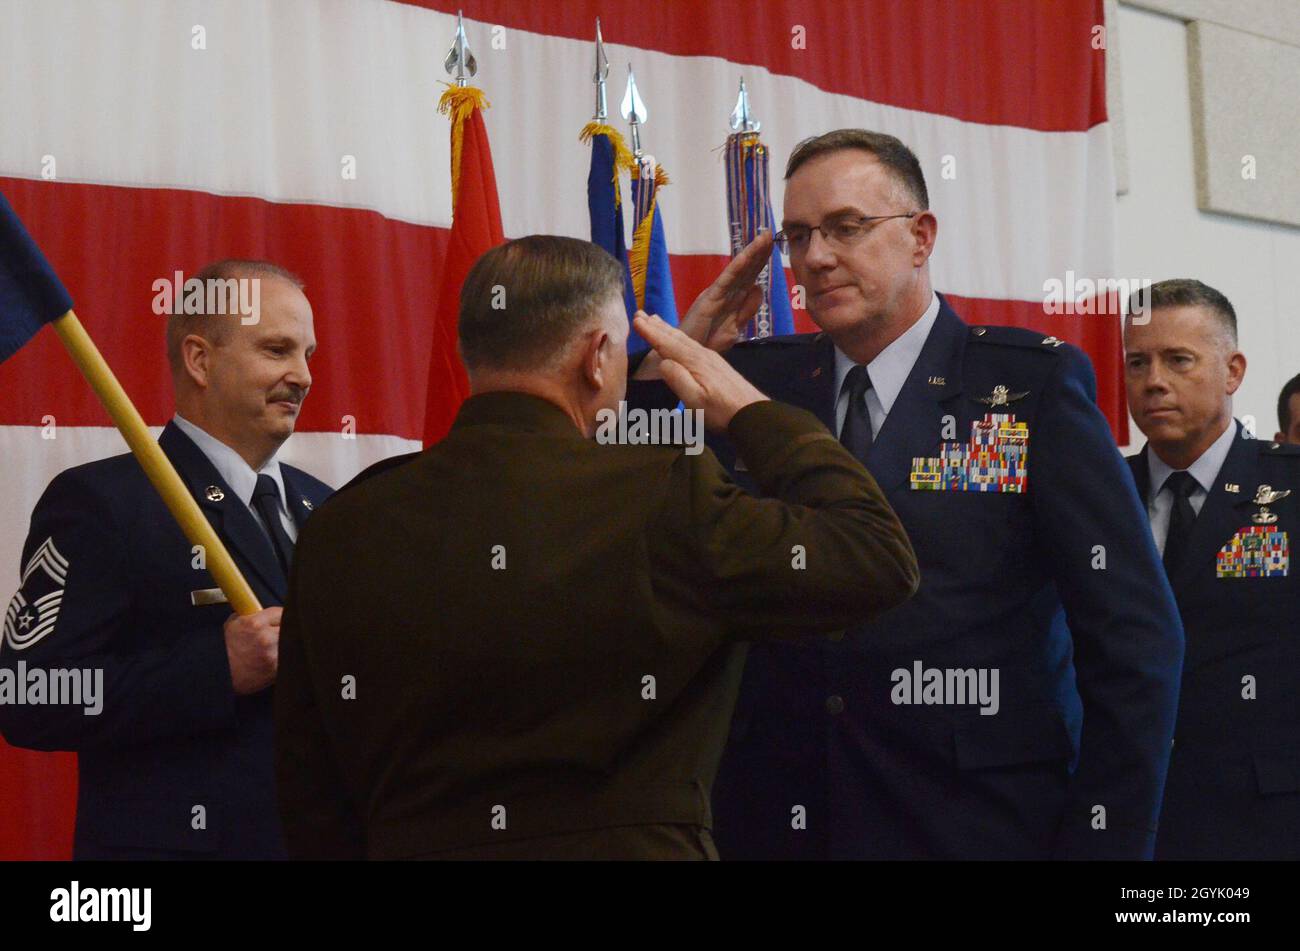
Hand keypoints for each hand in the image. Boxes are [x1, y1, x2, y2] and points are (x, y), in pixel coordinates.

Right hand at [224, 607, 281, 694]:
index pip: (281, 613)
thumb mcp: (233, 625)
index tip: (280, 620)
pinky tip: (274, 659)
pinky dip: (285, 658)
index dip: (281, 617)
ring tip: (276, 647)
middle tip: (279, 634)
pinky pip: (288, 659)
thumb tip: (263, 611)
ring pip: (290, 643)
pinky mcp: (276, 669)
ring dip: (287, 644)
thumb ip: (250, 616)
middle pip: (289, 627)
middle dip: (286, 630)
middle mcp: (266, 638)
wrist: (220, 675)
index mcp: (255, 624)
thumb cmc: (225, 650)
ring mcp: (272, 654)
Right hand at [632, 232, 772, 378]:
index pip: (749, 278)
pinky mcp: (708, 300)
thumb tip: (758, 288)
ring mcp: (715, 295)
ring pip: (737, 272)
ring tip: (763, 237)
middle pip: (745, 271)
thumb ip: (746, 311)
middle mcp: (723, 294)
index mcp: (730, 300)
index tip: (773, 247)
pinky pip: (725, 282)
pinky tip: (747, 256)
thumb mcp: (733, 329)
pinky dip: (736, 268)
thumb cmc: (704, 343)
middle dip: (758, 252)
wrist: (682, 358)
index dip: (760, 263)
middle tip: (770, 233)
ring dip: (751, 254)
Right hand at [632, 312, 767, 431]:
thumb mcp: (696, 400)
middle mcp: (702, 354)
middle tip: (640, 314)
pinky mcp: (716, 364)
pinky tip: (680, 339)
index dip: (651, 333)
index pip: (667, 344)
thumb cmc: (722, 411)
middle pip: (675, 337)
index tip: (635, 320)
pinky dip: (680, 337)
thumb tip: (662, 362)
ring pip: (684, 339)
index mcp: (694, 362)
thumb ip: (678, 379)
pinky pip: (693, 344)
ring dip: (668, 329)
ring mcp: (711, 358)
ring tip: (656, 320)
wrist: (754, 413)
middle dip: (657, 326)